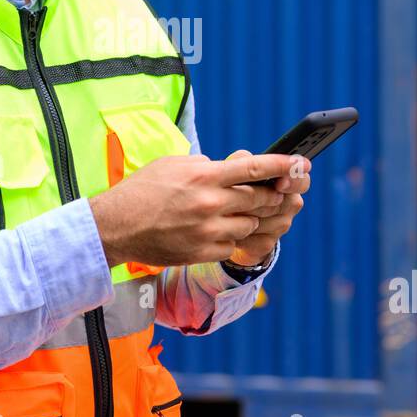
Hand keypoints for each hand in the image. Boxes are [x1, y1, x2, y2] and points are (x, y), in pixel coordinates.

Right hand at [88, 152, 301, 268]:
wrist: (116, 226)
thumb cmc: (144, 189)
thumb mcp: (174, 164)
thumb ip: (209, 165)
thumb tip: (238, 166)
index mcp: (204, 176)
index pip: (254, 168)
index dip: (282, 166)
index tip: (300, 163)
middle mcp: (210, 204)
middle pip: (260, 199)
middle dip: (272, 194)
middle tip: (276, 191)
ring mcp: (207, 232)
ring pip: (250, 225)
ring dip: (250, 218)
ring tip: (236, 211)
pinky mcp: (202, 253)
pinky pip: (232, 245)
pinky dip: (230, 238)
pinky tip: (216, 231)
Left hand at [223, 149, 310, 265]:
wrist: (225, 220)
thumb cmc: (234, 187)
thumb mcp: (236, 170)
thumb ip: (241, 160)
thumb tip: (243, 157)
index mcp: (289, 182)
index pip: (301, 180)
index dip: (293, 182)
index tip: (280, 184)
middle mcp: (290, 204)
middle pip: (282, 203)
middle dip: (257, 200)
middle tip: (236, 197)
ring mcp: (281, 225)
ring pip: (267, 222)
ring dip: (245, 216)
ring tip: (226, 211)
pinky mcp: (267, 244)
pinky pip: (255, 239)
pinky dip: (238, 233)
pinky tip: (226, 228)